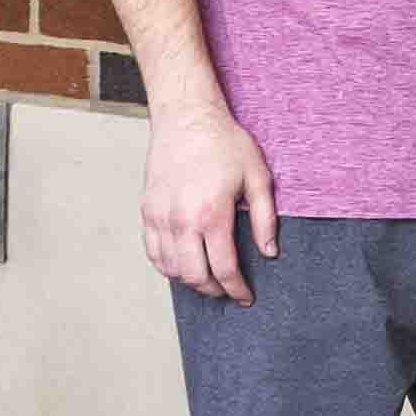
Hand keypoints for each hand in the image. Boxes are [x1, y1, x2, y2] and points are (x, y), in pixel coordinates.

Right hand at [142, 100, 278, 300]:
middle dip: (214, 290)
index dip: (236, 289)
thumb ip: (264, 219)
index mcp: (211, 214)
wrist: (186, 117)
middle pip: (194, 276)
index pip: (223, 269)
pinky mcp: (146, 210)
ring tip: (208, 279)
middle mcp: (181, 221)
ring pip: (170, 268)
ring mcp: (159, 216)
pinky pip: (152, 251)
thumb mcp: (257, 177)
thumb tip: (269, 252)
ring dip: (190, 280)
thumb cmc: (224, 143)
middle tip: (228, 290)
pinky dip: (166, 266)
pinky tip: (182, 265)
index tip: (245, 298)